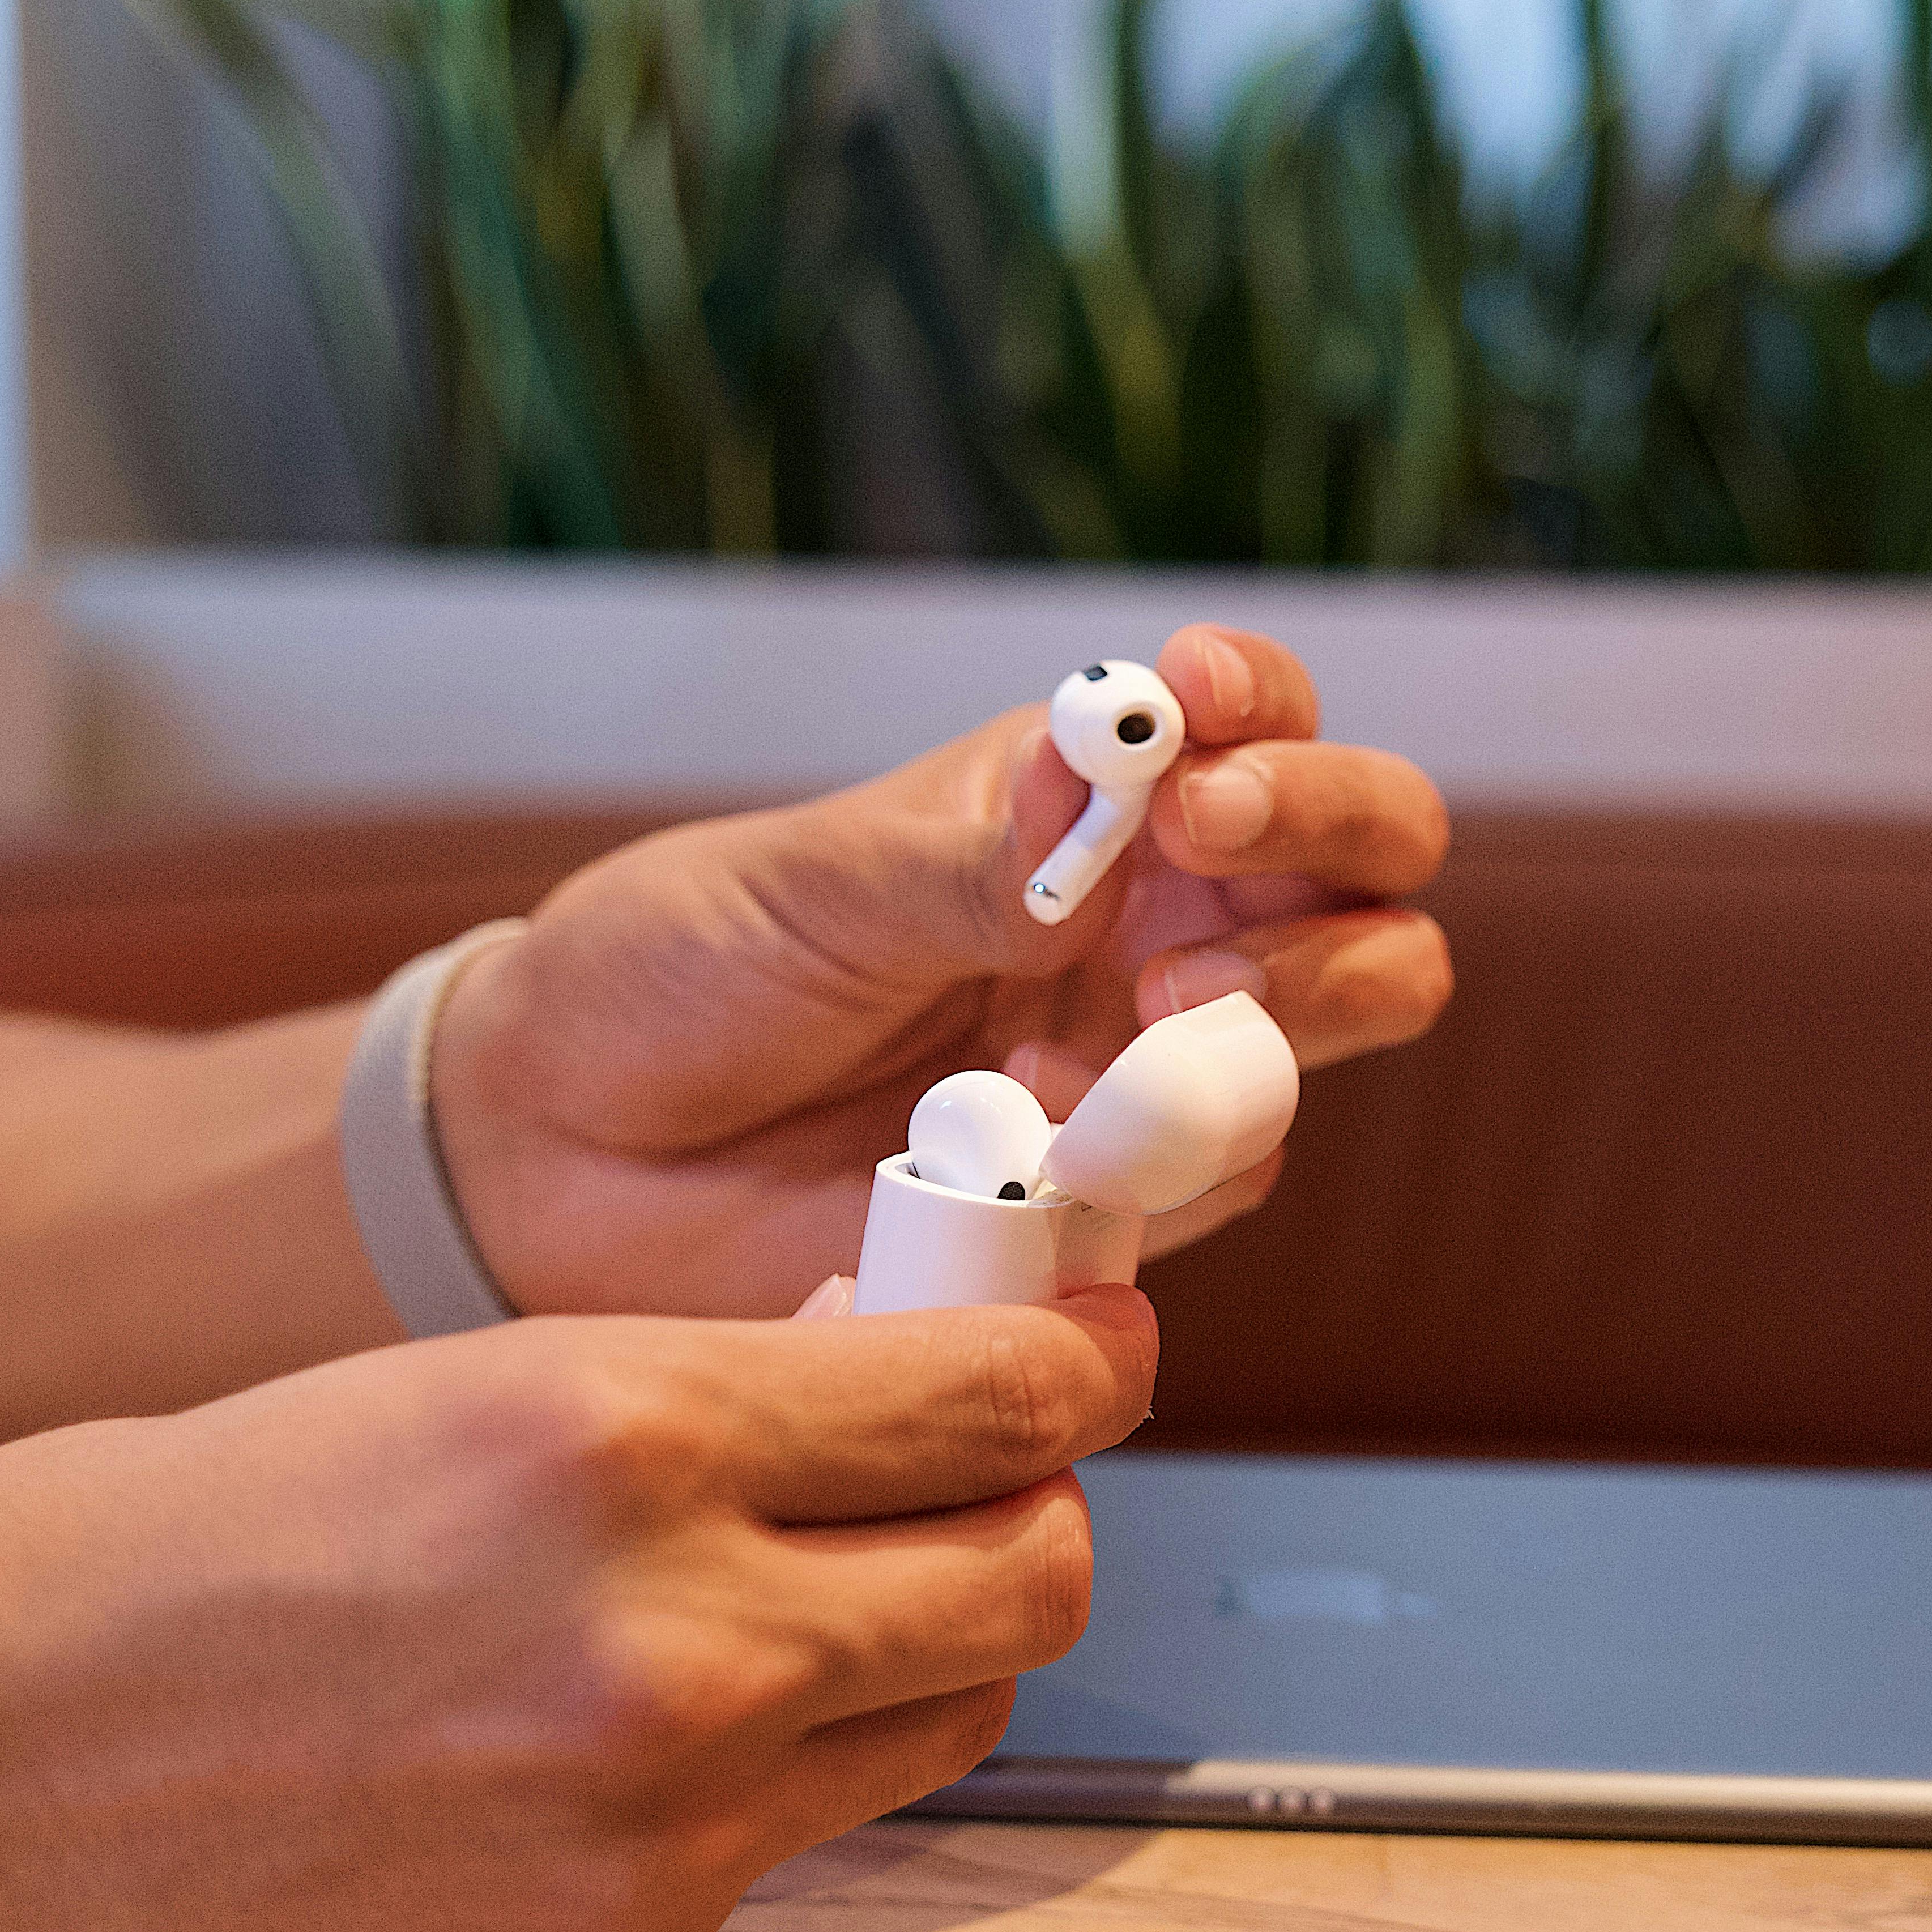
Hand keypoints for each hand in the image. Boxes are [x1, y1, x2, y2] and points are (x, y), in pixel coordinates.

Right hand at [0, 1289, 1152, 1931]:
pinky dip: (767, 1795)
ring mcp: (662, 1824)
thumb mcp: (428, 1398)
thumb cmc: (115, 1578)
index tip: (1070, 1360)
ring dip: (922, 1658)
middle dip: (1026, 1519)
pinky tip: (633, 1758)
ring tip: (810, 1619)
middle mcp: (683, 1627)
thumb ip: (670, 1410)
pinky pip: (790, 1860)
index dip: (1068, 1369)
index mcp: (625, 1426)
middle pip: (1033, 1573)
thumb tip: (851, 1406)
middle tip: (968, 1496)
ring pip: (949, 1723)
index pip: (1000, 1393)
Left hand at [433, 623, 1452, 1317]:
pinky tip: (1042, 1160)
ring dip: (1273, 1017)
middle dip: (1329, 849)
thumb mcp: (808, 885)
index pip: (1260, 731)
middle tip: (1200, 876)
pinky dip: (1164, 1166)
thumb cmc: (675, 978)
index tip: (1201, 722)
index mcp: (1082, 810)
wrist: (564, 1162)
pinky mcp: (1114, 1211)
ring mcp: (1144, 1072)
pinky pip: (1223, 1183)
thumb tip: (1106, 767)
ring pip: (1335, 1026)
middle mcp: (1147, 929)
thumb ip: (969, 849)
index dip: (1273, 720)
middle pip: (1367, 874)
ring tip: (1128, 1033)